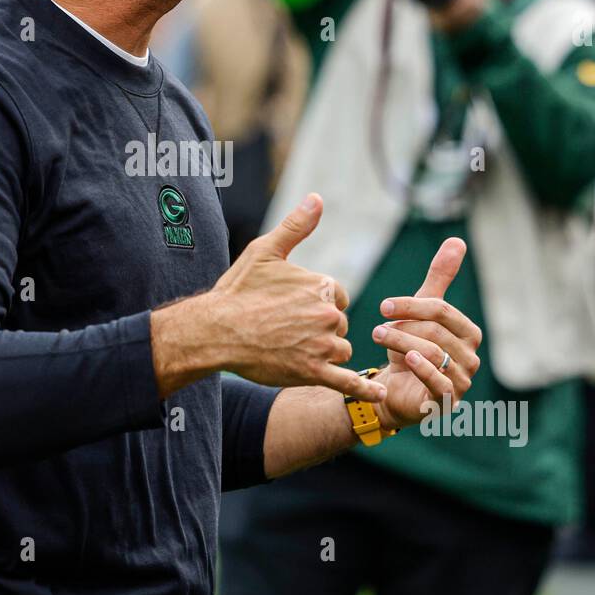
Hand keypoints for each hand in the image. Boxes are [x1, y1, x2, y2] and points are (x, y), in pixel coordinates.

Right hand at [151, 194, 386, 404]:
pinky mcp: (313, 372)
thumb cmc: (238, 290)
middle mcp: (327, 314)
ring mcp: (321, 345)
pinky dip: (364, 390)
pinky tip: (379, 396)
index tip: (292, 309)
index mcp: (321, 284)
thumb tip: (317, 198)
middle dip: (320, 329)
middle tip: (285, 330)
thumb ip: (296, 226)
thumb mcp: (265, 251)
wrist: (215, 330)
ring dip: (325, 352)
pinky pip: (347, 382)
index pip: (337, 297)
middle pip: (339, 324)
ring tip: (292, 350)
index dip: (318, 304)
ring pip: (341, 350)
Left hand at [367, 237, 480, 430]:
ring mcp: (463, 381)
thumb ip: (439, 278)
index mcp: (468, 333)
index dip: (412, 305)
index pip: (442, 312)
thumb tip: (457, 240)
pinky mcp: (448, 401)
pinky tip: (406, 360)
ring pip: (434, 354)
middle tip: (378, 328)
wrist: (395, 390)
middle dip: (405, 326)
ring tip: (379, 338)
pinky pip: (440, 383)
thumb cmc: (410, 346)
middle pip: (437, 332)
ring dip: (402, 343)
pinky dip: (422, 369)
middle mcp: (471, 357)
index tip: (384, 306)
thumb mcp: (421, 310)